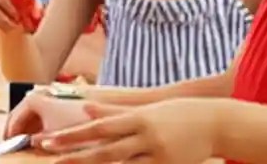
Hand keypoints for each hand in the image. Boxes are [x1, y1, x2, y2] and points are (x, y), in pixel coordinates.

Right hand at [5, 93, 103, 142]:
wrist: (108, 117)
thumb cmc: (80, 126)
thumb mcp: (54, 138)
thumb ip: (36, 141)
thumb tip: (28, 143)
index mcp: (33, 100)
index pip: (14, 119)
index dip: (10, 135)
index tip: (8, 147)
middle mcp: (40, 94)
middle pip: (23, 113)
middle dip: (19, 130)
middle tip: (15, 145)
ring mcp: (52, 95)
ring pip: (34, 113)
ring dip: (30, 128)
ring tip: (29, 143)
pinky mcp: (62, 100)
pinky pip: (45, 113)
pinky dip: (42, 125)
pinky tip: (45, 136)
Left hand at [40, 99, 220, 162]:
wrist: (215, 123)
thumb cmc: (176, 113)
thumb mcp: (145, 109)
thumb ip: (114, 110)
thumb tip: (86, 109)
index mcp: (137, 118)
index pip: (98, 128)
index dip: (72, 135)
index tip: (50, 140)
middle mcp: (145, 137)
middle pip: (105, 151)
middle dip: (77, 156)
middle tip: (53, 158)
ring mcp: (158, 155)